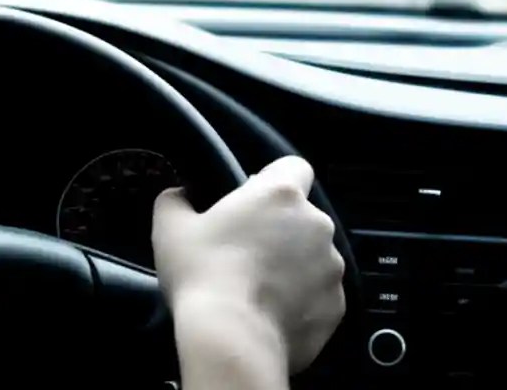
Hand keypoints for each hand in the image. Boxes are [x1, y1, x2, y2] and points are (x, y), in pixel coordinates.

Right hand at [153, 156, 345, 373]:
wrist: (231, 339)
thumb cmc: (202, 275)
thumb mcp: (170, 228)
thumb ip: (175, 200)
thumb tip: (178, 195)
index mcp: (281, 194)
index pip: (293, 166)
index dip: (272, 180)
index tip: (252, 200)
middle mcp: (316, 224)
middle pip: (302, 216)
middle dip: (280, 230)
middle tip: (245, 251)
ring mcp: (331, 266)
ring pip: (313, 256)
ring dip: (293, 266)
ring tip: (258, 289)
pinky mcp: (336, 304)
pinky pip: (319, 294)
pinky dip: (301, 301)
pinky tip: (271, 313)